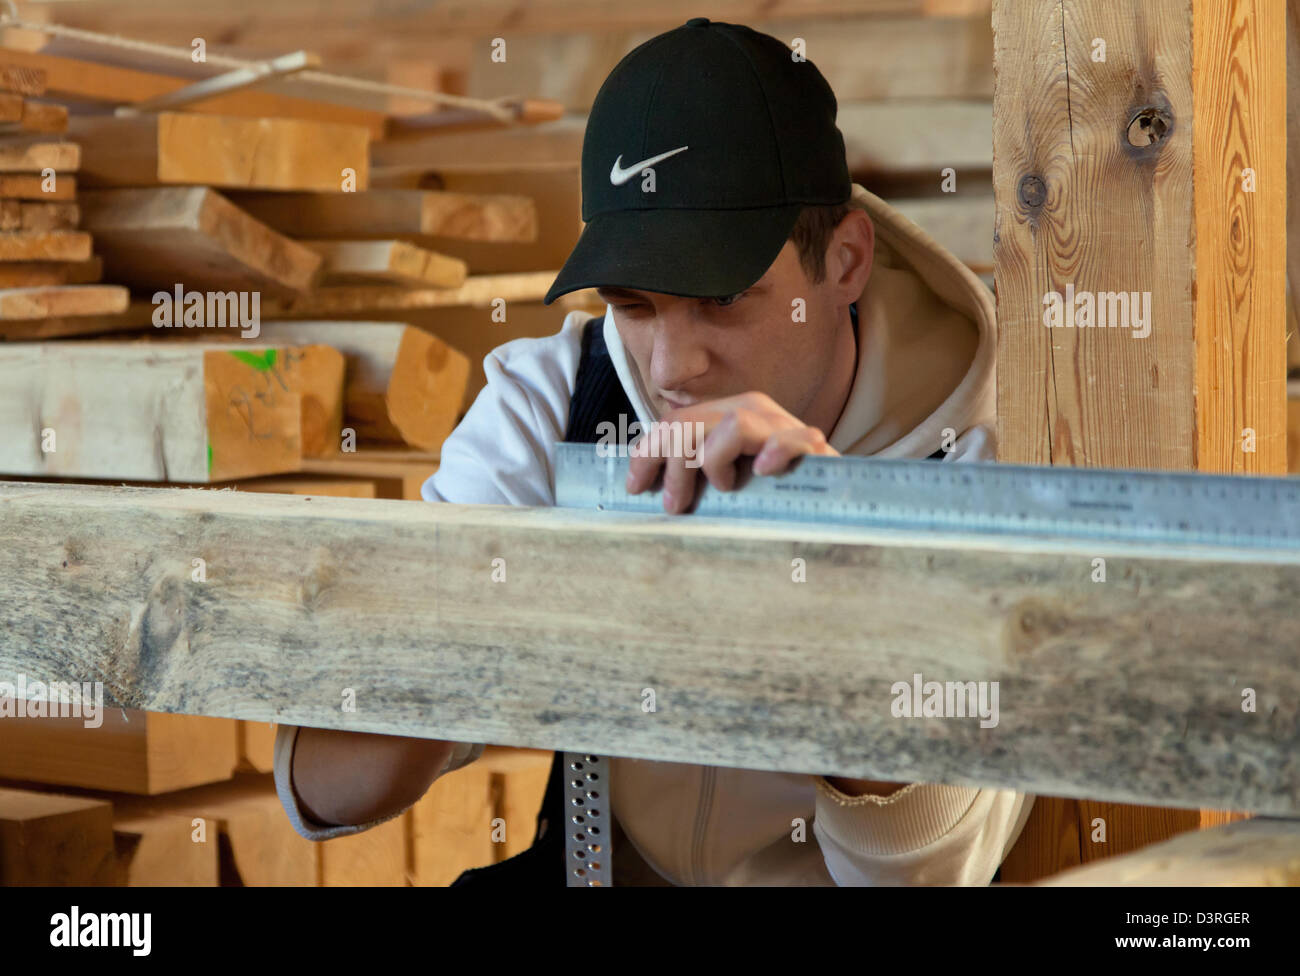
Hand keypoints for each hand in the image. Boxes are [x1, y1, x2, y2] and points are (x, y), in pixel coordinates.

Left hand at [626, 392, 838, 513]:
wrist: (830, 502)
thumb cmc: (768, 498)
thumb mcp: (720, 483)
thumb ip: (689, 477)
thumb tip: (639, 488)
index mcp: (726, 415)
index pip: (674, 422)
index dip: (647, 453)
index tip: (634, 488)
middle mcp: (752, 411)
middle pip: (693, 422)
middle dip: (671, 463)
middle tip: (673, 504)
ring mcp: (784, 426)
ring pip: (734, 424)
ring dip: (714, 460)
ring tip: (722, 489)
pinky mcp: (815, 449)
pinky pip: (792, 438)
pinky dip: (775, 452)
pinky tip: (761, 472)